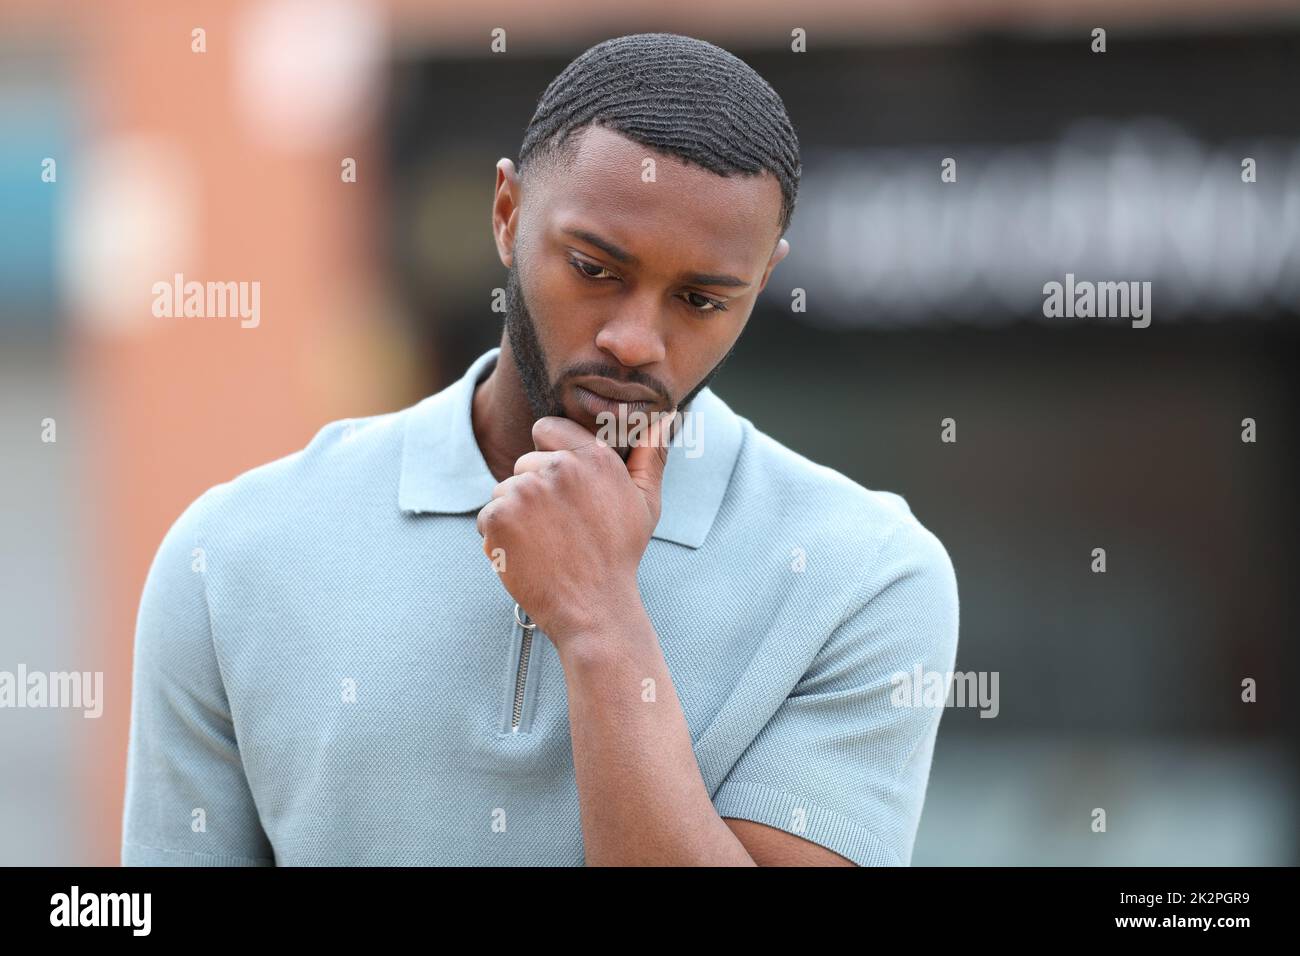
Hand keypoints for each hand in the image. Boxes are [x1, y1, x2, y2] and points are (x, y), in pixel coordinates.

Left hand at [476, 407, 676, 640]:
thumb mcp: (645, 504)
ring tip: (544, 543)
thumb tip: (666, 418)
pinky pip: (486, 516)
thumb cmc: (618, 555)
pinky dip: (498, 536)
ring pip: (503, 490)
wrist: (593, 607)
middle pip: (523, 464)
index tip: (559, 486)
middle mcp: (557, 467)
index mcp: (592, 457)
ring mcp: (525, 491)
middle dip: (533, 490)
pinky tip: (526, 553)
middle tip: (558, 526)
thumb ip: (650, 457)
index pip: (546, 429)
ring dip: (515, 514)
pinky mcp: (499, 516)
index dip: (548, 454)